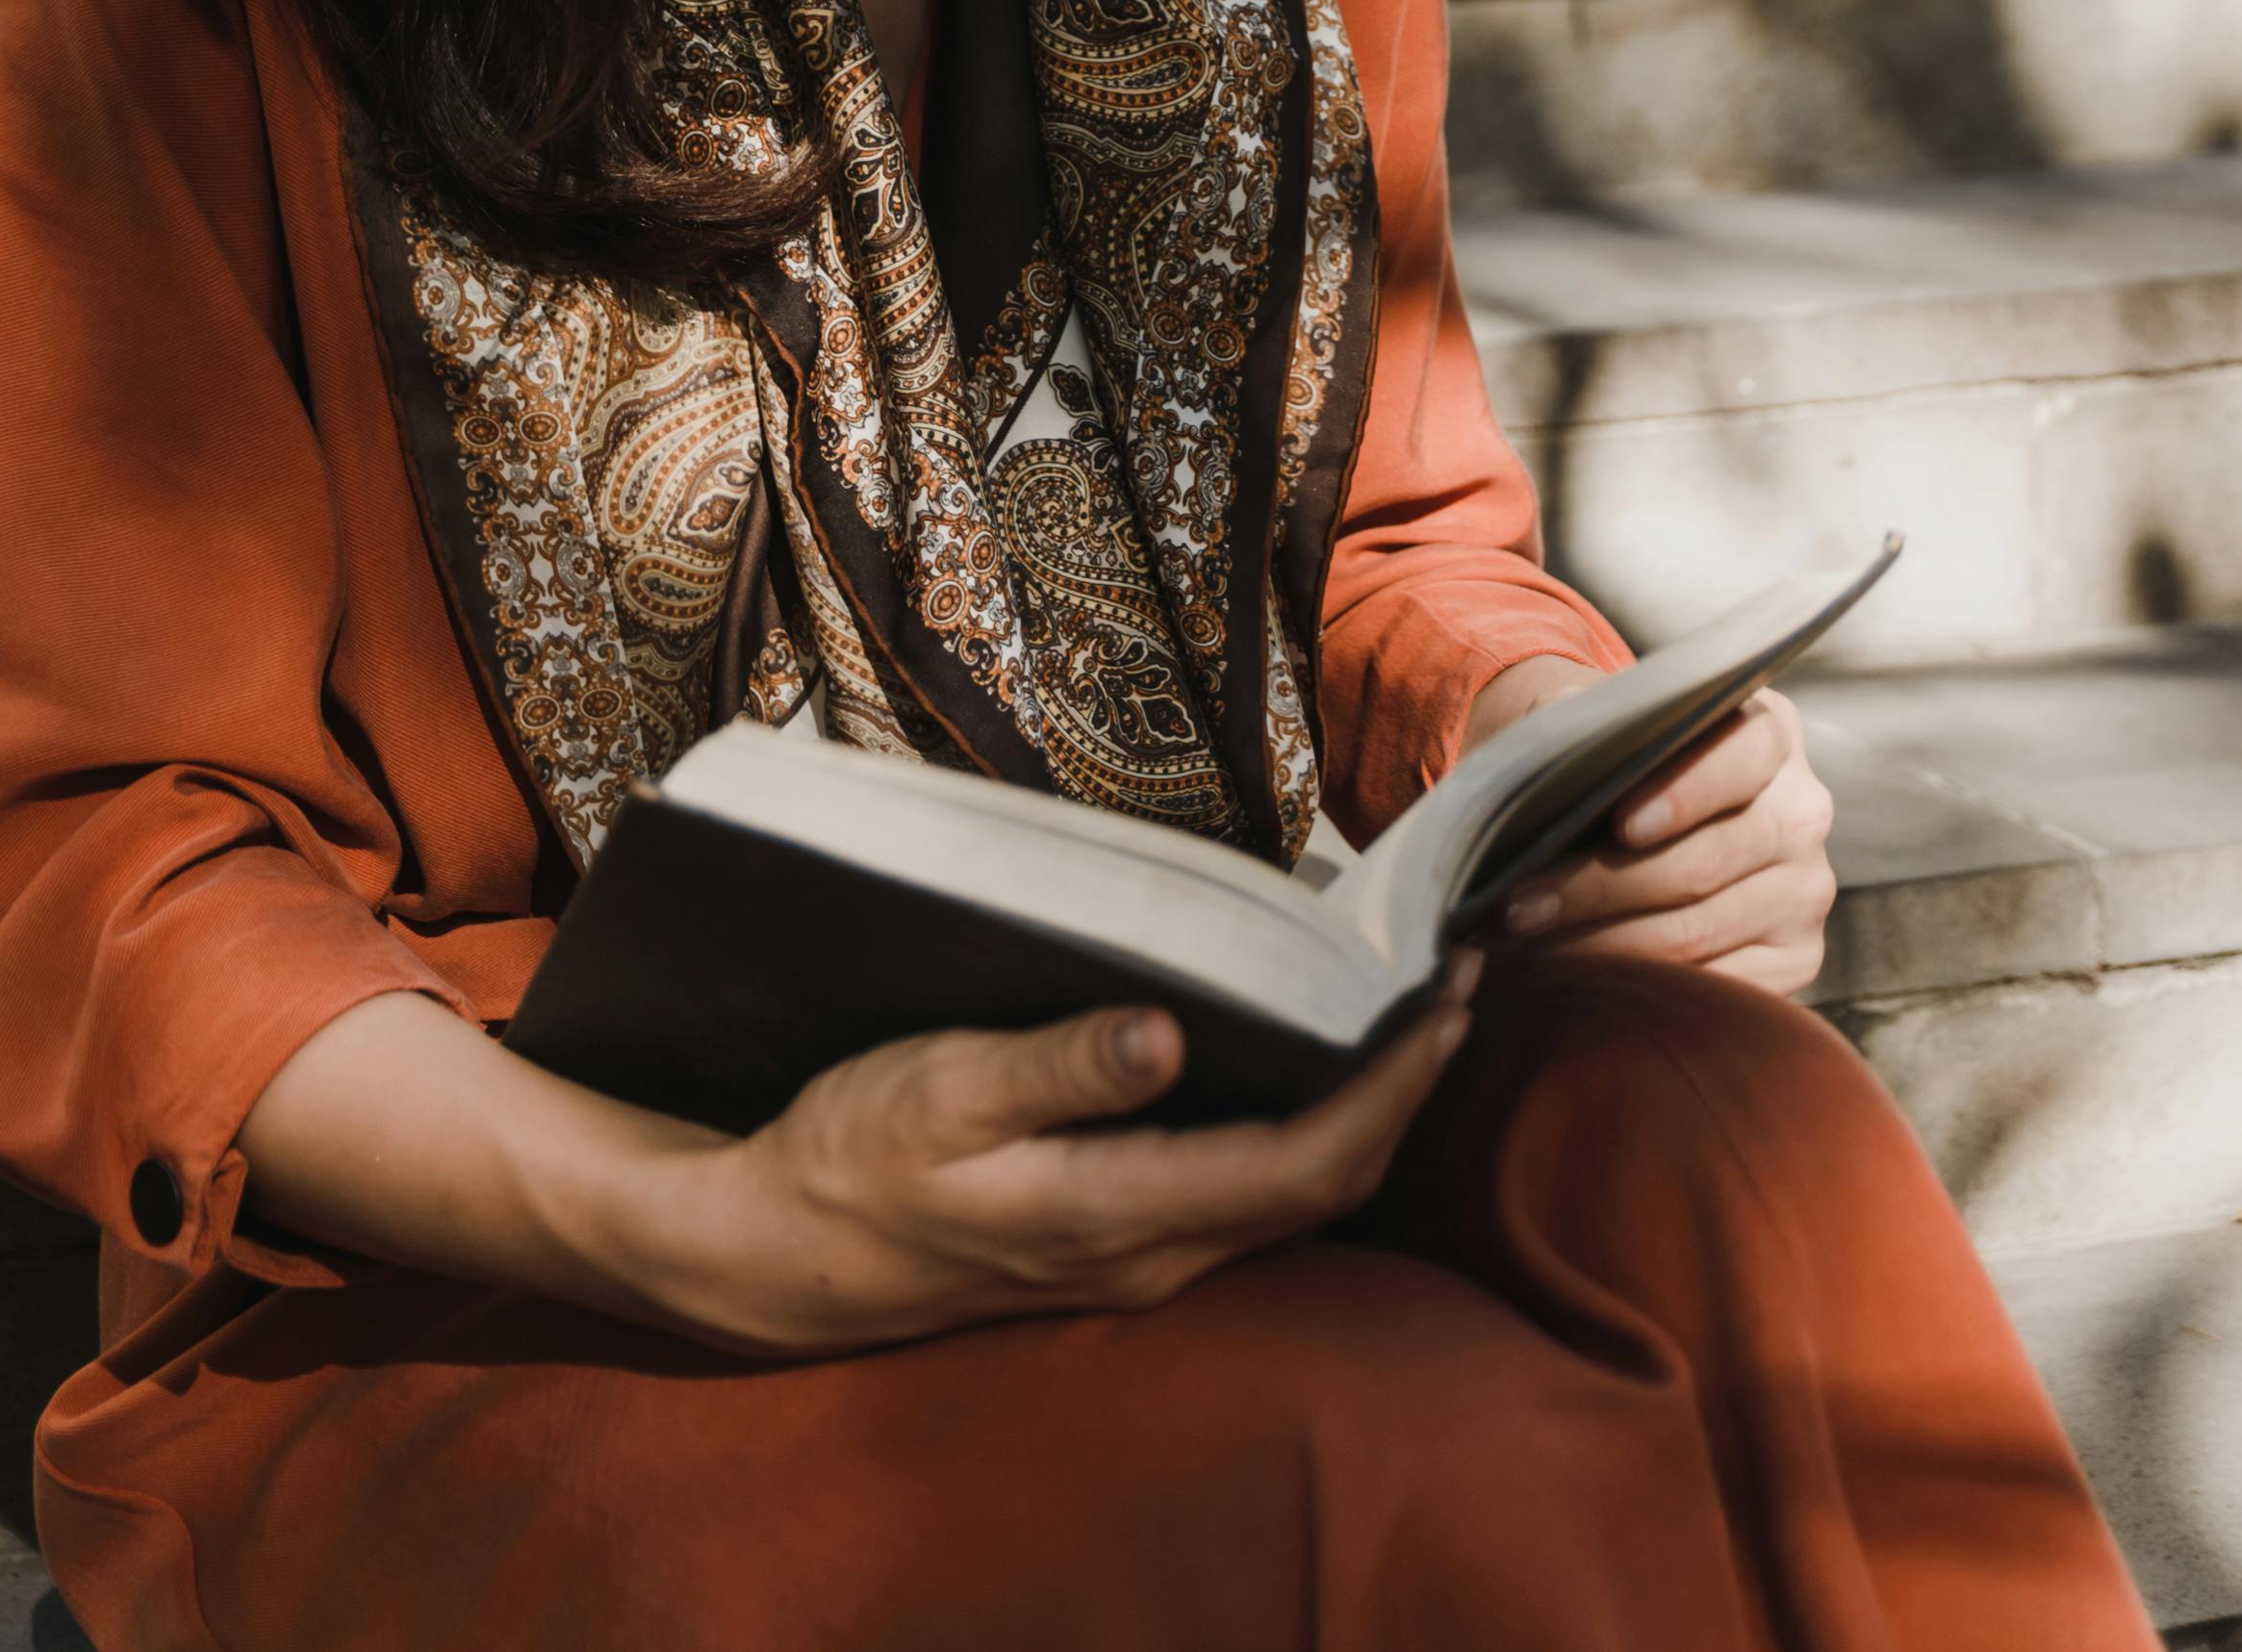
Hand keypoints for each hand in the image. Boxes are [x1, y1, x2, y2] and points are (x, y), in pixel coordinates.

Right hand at [655, 965, 1479, 1354]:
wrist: (781, 1255)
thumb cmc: (853, 1156)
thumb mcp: (940, 1090)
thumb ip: (1057, 1067)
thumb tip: (1167, 1035)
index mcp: (1122, 1214)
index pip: (1309, 1162)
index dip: (1395, 1086)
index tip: (1450, 1000)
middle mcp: (1153, 1255)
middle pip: (1325, 1185)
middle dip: (1406, 1088)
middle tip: (1460, 980)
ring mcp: (1134, 1260)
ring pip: (1291, 1194)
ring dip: (1363, 1107)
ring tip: (1406, 1010)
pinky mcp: (1109, 1243)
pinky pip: (1243, 1192)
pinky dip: (1301, 1124)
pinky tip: (1300, 1061)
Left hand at [1471, 668, 1835, 995]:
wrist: (1658, 814)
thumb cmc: (1623, 764)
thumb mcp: (1607, 721)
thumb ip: (1585, 719)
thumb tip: (1548, 745)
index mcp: (1767, 733)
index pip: (1736, 757)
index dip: (1680, 792)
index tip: (1620, 824)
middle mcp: (1801, 811)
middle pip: (1701, 862)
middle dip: (1600, 887)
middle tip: (1520, 904)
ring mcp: (1805, 889)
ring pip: (1698, 930)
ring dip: (1604, 944)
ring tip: (1527, 946)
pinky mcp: (1799, 956)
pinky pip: (1719, 984)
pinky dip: (1645, 987)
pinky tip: (1585, 980)